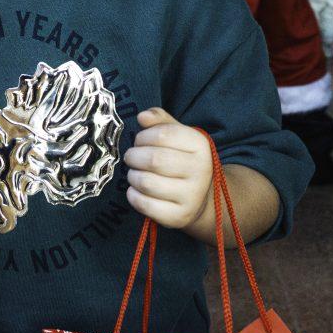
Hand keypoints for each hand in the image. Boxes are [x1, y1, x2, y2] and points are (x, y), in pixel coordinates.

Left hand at [123, 109, 212, 230]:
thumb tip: (142, 116)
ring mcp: (191, 196)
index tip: (139, 140)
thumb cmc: (183, 161)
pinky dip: (133, 195)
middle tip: (131, 157)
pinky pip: (145, 204)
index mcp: (201, 145)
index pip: (164, 133)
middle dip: (134, 156)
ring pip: (147, 182)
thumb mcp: (178, 137)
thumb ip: (160, 121)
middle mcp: (201, 170)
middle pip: (154, 159)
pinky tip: (136, 190)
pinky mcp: (179, 216)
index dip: (144, 136)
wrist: (199, 199)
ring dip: (132, 176)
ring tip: (134, 174)